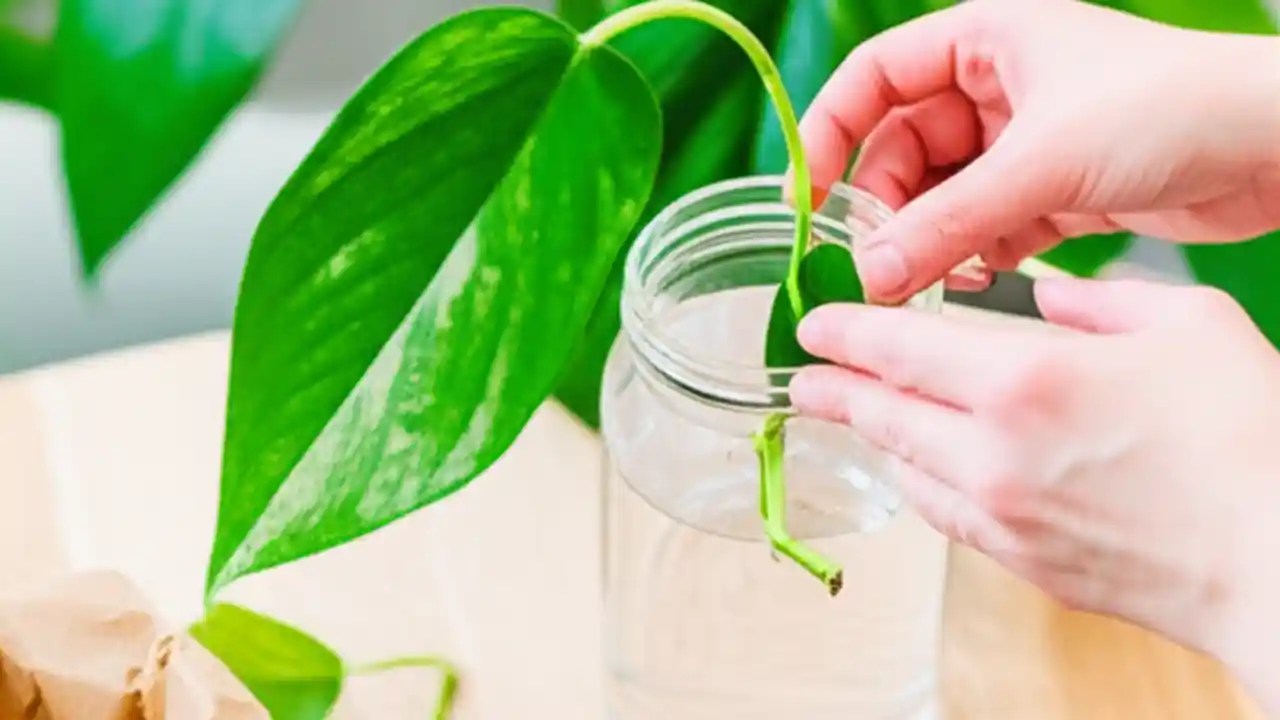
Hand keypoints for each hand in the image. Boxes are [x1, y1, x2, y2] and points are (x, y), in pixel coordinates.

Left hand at [789, 277, 1279, 709]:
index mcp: (1022, 382)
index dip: (842, 335)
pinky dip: (922, 485)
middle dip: (834, 392)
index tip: (811, 325)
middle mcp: (992, 454)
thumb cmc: (1248, 434)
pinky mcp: (1023, 562)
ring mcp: (1003, 517)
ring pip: (907, 470)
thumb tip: (1049, 300)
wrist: (1279, 557)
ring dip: (875, 439)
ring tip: (856, 417)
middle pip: (883, 416)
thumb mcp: (1183, 322)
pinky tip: (920, 471)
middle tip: (803, 379)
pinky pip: (946, 517)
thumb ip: (1098, 299)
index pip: (895, 352)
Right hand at [797, 0, 1279, 302]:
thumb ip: (944, 224)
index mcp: (984, 39)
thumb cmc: (1169, 109)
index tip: (808, 193)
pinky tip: (966, 283)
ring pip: (937, 196)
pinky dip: (966, 257)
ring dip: (922, 240)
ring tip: (914, 283)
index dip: (832, 130)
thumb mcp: (1040, 164)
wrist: (1276, 149)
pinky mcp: (1050, 193)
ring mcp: (1021, 142)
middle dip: (880, 206)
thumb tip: (866, 276)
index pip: (875, 78)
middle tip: (867, 263)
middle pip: (899, 147)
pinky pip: (980, 227)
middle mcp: (996, 86)